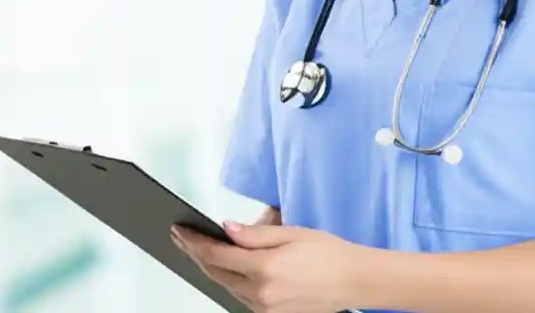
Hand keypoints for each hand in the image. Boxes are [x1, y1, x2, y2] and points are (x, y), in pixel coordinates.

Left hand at [171, 219, 365, 312]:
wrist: (355, 281)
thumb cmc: (329, 253)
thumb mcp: (292, 233)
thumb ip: (255, 234)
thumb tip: (225, 229)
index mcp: (265, 268)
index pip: (217, 255)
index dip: (194, 242)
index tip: (179, 230)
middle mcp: (261, 293)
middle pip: (216, 274)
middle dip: (196, 254)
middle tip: (182, 237)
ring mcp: (265, 308)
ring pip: (227, 287)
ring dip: (211, 268)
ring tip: (199, 250)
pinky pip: (242, 297)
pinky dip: (230, 281)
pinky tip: (226, 269)